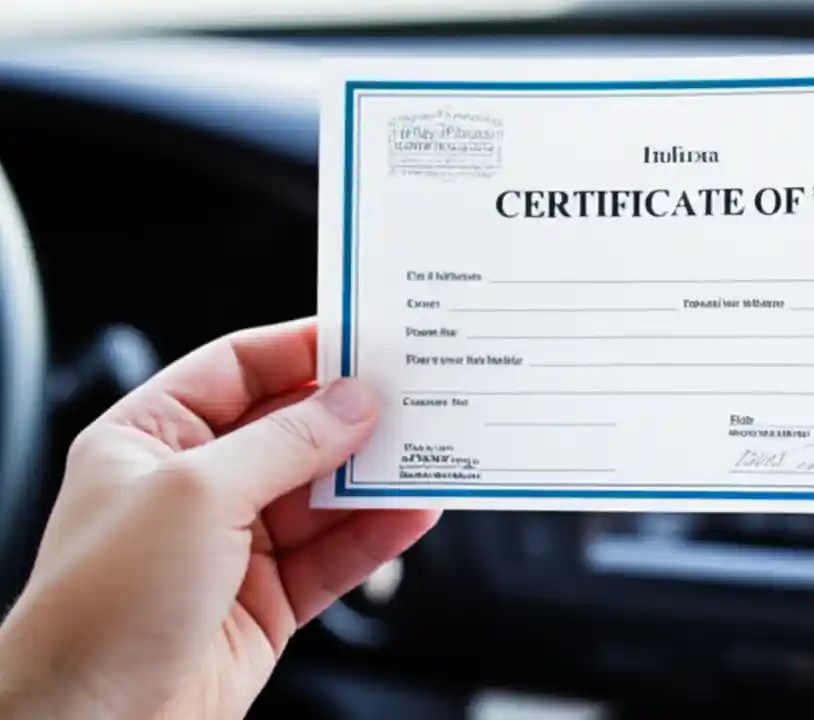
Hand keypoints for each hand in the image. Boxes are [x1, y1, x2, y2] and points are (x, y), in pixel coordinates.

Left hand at [0, 319, 438, 718]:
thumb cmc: (102, 604)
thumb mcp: (196, 494)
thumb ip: (285, 443)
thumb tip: (353, 402)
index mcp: (150, 439)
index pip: (237, 369)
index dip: (301, 349)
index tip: (364, 340)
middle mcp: (193, 486)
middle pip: (290, 430)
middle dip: (351, 416)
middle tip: (413, 396)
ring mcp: (233, 545)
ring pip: (321, 495)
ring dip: (374, 477)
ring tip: (428, 453)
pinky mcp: (268, 599)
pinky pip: (335, 555)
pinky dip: (376, 534)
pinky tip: (413, 513)